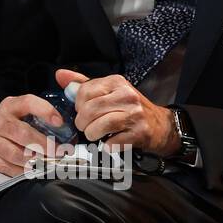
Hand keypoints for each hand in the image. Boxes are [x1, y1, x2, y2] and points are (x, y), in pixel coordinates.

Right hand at [0, 92, 67, 176]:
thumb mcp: (17, 113)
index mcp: (8, 106)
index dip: (45, 111)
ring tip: (49, 163)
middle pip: (23, 134)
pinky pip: (8, 168)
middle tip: (59, 152)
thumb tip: (64, 129)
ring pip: (17, 154)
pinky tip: (33, 170)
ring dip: (37, 161)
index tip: (60, 122)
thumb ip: (37, 116)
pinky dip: (24, 171)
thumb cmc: (6, 125)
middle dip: (46, 146)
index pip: (27, 103)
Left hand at [55, 69, 176, 155]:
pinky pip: (113, 142)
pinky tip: (109, 143)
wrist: (161, 125)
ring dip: (92, 134)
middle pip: (90, 110)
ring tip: (94, 134)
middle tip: (85, 126)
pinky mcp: (140, 133)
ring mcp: (135, 114)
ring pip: (100, 125)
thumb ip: (84, 84)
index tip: (82, 111)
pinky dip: (106, 146)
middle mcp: (127, 95)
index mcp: (117, 82)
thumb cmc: (131, 109)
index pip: (84, 92)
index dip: (78, 105)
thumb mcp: (109, 91)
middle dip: (82, 123)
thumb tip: (60, 75)